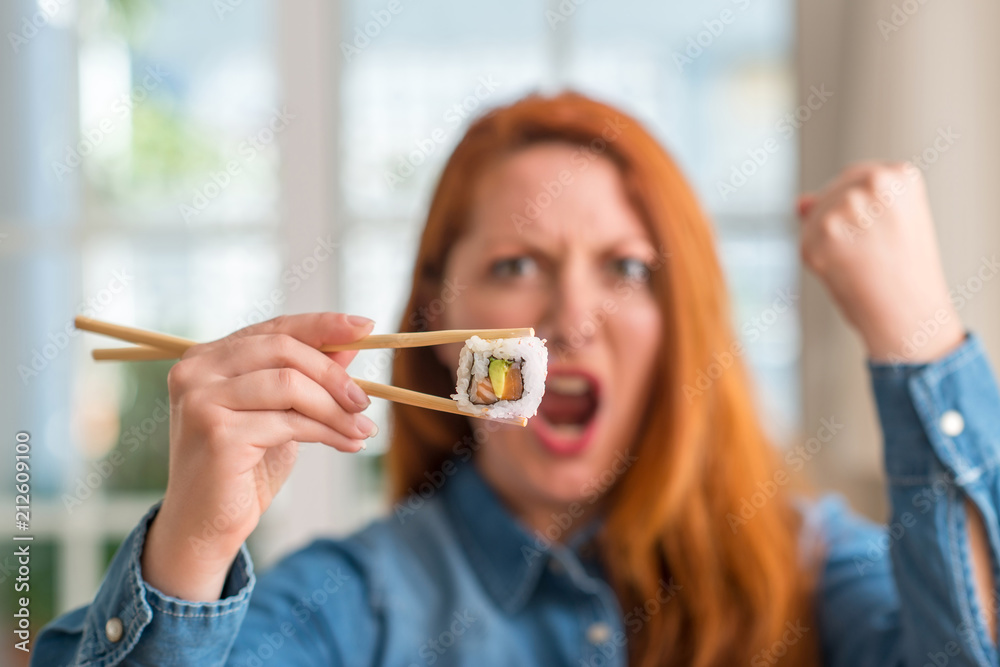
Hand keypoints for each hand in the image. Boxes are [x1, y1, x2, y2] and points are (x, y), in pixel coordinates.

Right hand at [141, 313, 377, 600]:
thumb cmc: (242, 468)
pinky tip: (348, 443)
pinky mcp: (217, 433)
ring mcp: (201, 400)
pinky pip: (289, 422)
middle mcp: (196, 371)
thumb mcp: (281, 413)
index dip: (323, 325)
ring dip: (336, 409)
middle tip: (364, 401)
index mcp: (207, 358)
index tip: (366, 326)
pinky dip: (328, 431)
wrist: (205, 527)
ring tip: (362, 429)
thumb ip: (307, 376)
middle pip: (284, 350)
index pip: (274, 328)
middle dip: (333, 375)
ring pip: (290, 385)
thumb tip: (350, 342)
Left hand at [797, 161, 964, 362]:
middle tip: (870, 254)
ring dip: (827, 242)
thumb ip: (845, 203)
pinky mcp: (821, 235)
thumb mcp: (889, 224)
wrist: (908, 314)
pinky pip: (806, 242)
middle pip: (830, 194)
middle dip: (840, 223)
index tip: (875, 232)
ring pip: (814, 218)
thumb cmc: (904, 271)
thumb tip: (799, 203)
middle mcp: (872, 184)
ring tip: (861, 262)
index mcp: (898, 176)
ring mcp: (845, 208)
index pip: (855, 178)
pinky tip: (844, 272)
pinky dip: (817, 260)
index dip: (859, 210)